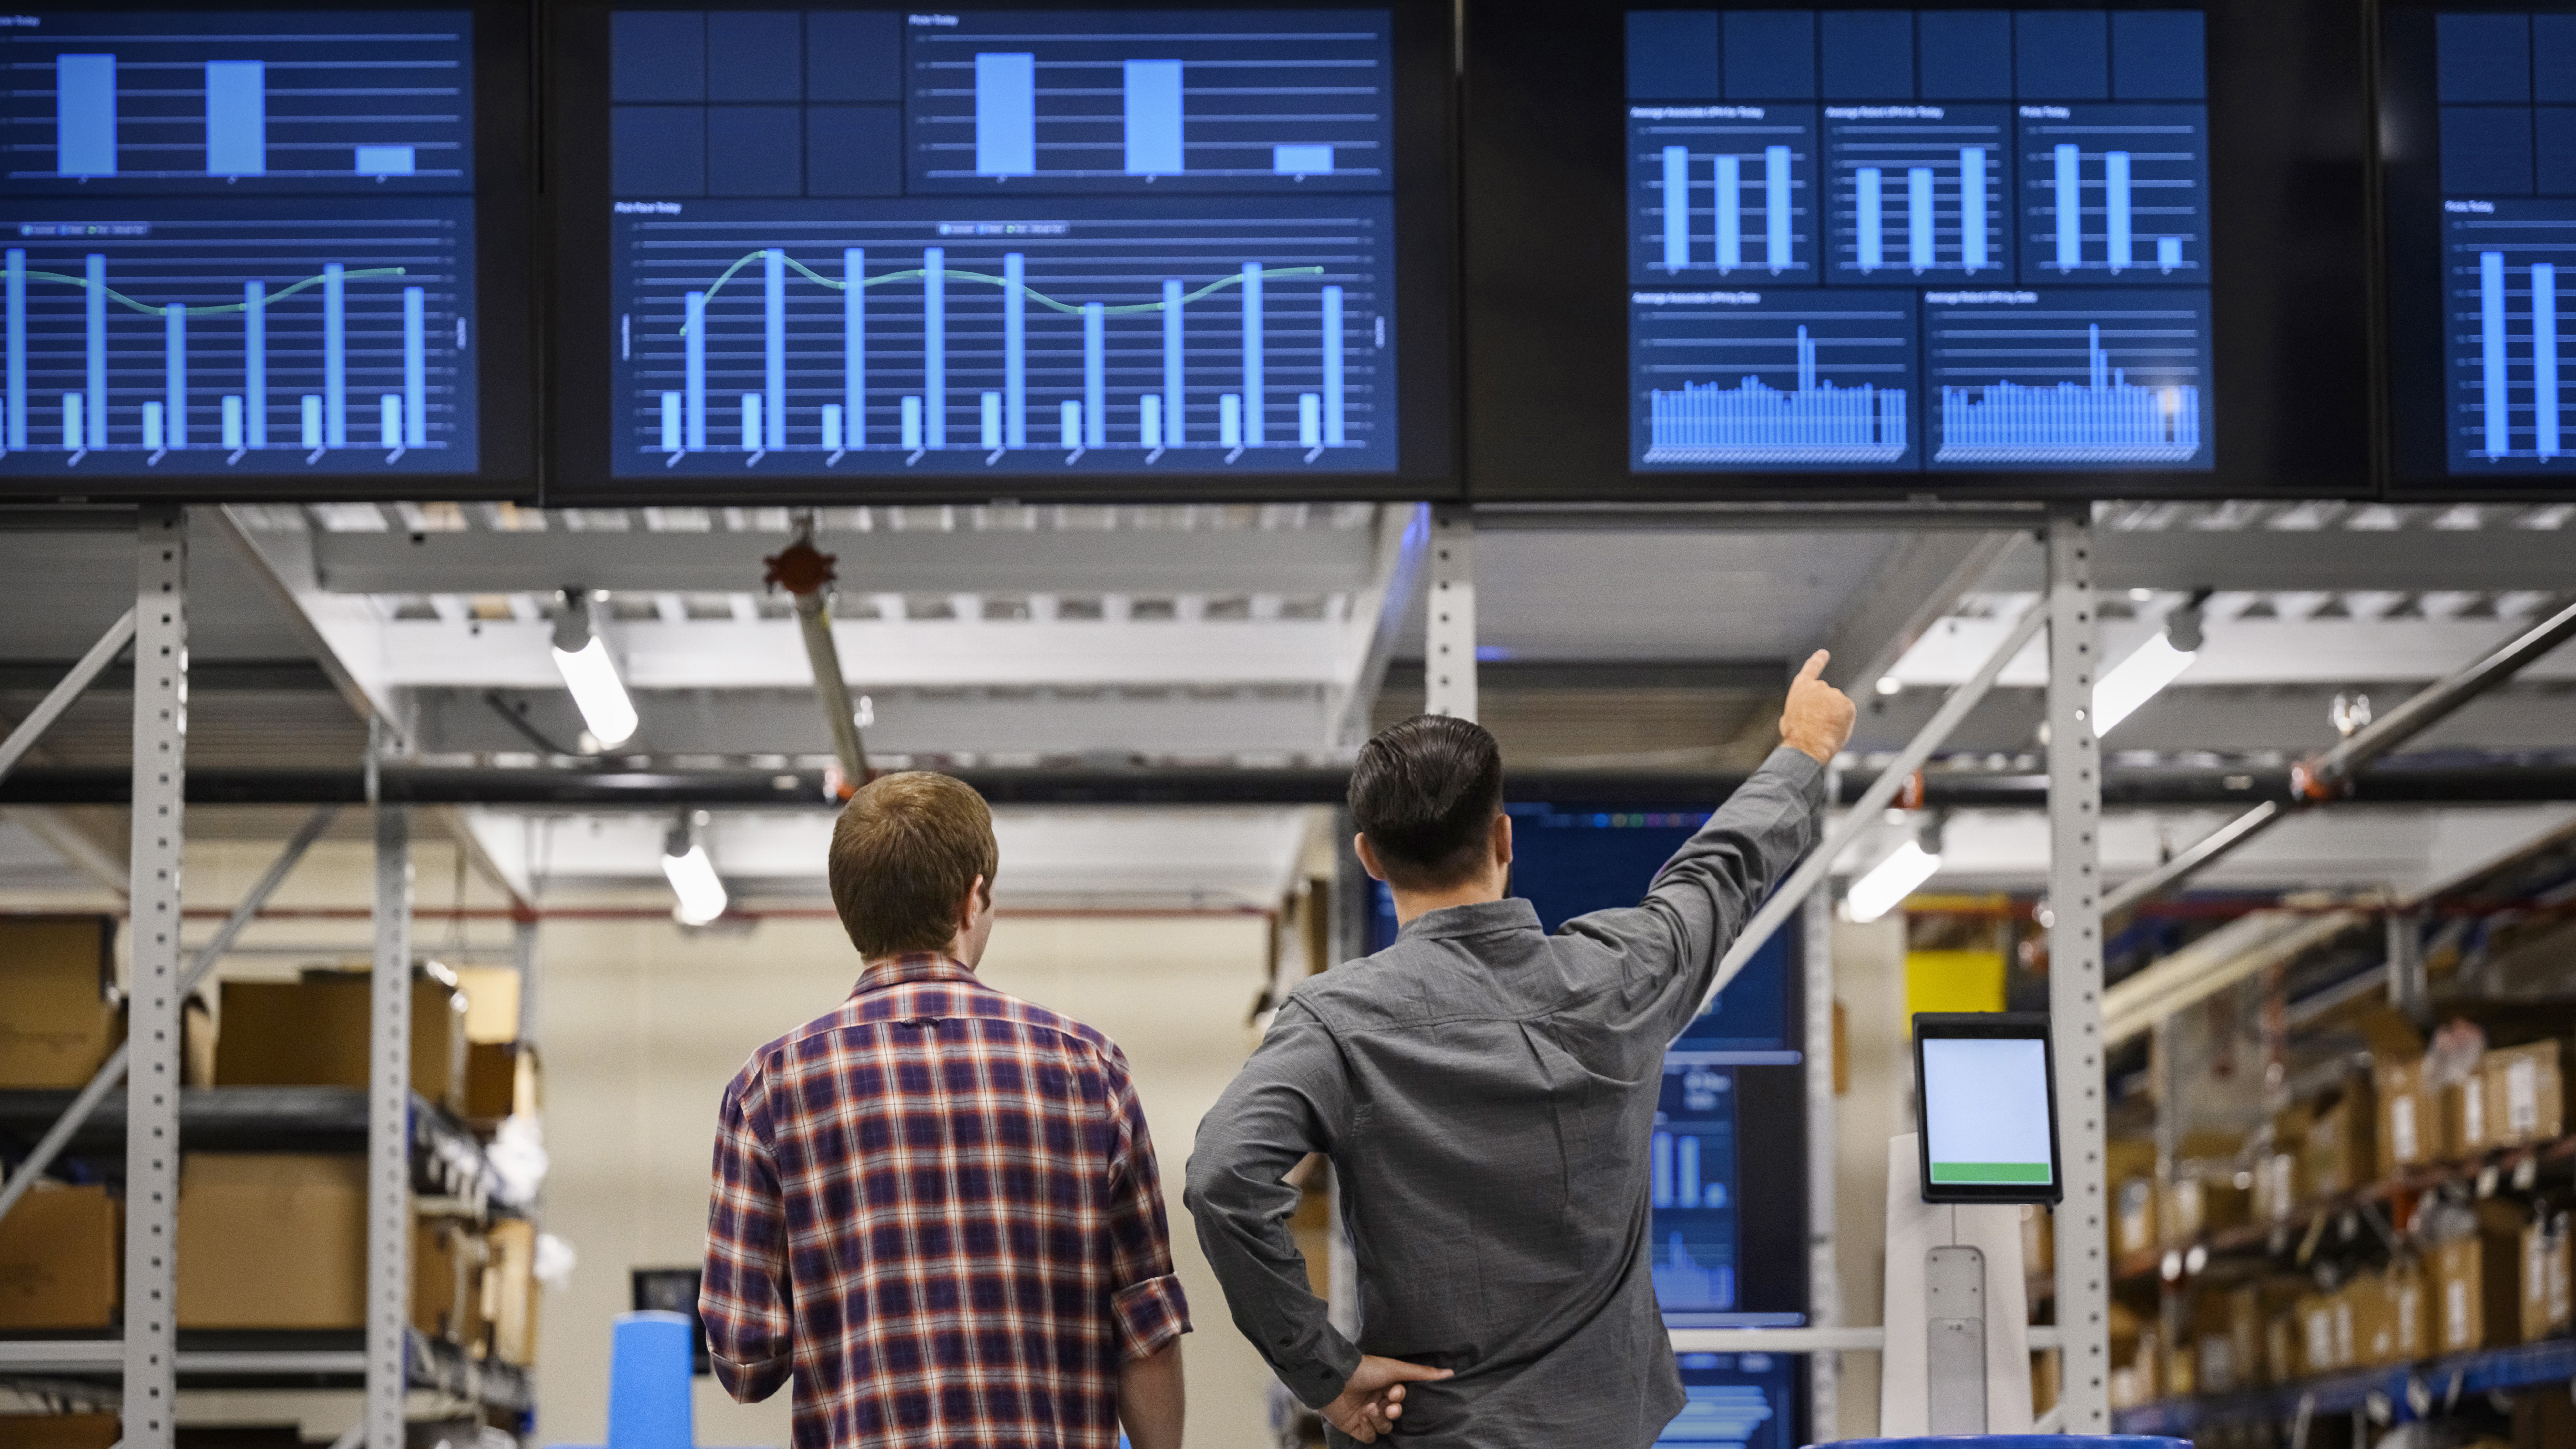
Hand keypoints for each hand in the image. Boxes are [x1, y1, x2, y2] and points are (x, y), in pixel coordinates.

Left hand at [1320, 1354, 1451, 1442]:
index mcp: (1386, 1386)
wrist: (1333, 1380)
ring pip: (1385, 1427)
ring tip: (1370, 1408)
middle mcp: (1377, 1401)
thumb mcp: (1395, 1369)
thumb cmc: (1363, 1370)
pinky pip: (1371, 1436)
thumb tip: (1450, 1373)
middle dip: (1393, 1411)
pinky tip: (1362, 1417)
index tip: (1395, 1392)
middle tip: (1388, 1406)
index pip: (1402, 1398)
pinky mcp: (1356, 1427)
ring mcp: (1367, 1415)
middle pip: (1396, 1414)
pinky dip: (1369, 1428)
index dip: (1401, 1398)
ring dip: (1380, 1419)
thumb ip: (1421, 1373)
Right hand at [1779, 650, 1856, 764]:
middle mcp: (1819, 686)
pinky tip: (1834, 729)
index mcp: (1801, 687)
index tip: (1824, 653)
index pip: (1812, 668)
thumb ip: (1802, 707)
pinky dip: (1843, 721)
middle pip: (1826, 696)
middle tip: (1817, 724)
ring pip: (1837, 706)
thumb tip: (1809, 713)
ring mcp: (1835, 694)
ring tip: (1824, 729)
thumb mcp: (1789, 717)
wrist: (1807, 745)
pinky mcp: (1848, 704)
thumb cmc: (1796, 735)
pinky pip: (1847, 713)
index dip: (1818, 660)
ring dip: (1834, 716)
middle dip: (1825, 708)